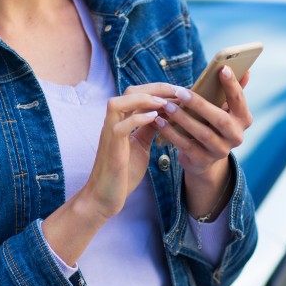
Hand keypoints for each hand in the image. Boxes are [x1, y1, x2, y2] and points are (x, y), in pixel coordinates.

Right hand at [43, 83, 177, 265]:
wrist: (105, 197)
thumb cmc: (123, 173)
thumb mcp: (140, 146)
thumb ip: (148, 130)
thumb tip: (162, 115)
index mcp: (121, 121)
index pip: (138, 93)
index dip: (159, 90)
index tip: (180, 93)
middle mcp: (113, 123)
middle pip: (130, 91)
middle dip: (156, 88)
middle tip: (178, 93)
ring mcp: (109, 133)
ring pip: (118, 103)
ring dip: (144, 99)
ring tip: (166, 103)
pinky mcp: (111, 147)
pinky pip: (121, 126)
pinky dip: (138, 118)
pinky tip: (155, 118)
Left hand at [155, 67, 252, 217]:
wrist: (203, 158)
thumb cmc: (211, 123)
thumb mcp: (222, 109)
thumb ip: (232, 91)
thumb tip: (246, 70)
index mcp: (243, 119)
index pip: (239, 100)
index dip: (232, 85)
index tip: (222, 68)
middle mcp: (236, 136)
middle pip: (220, 119)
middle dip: (200, 104)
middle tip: (180, 91)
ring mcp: (221, 151)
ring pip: (202, 133)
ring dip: (182, 118)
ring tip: (166, 106)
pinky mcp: (203, 160)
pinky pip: (186, 145)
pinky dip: (172, 133)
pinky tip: (160, 122)